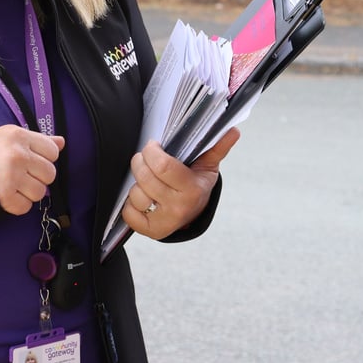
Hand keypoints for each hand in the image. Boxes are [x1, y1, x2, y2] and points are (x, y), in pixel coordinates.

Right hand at [0, 124, 64, 214]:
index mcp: (20, 137)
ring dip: (29, 192)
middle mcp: (18, 156)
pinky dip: (18, 204)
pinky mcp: (4, 197)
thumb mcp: (11, 136)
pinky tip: (8, 194)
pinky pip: (26, 207)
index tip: (31, 159)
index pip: (53, 151)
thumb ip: (38, 140)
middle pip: (50, 174)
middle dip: (38, 176)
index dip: (44, 157)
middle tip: (22, 174)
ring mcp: (11, 177)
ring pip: (40, 192)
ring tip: (14, 184)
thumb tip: (61, 142)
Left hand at [121, 126, 239, 238]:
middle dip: (140, 162)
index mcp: (192, 189)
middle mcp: (179, 207)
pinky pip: (128, 214)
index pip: (162, 165)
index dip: (152, 151)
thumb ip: (218, 147)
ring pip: (135, 194)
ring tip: (149, 181)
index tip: (154, 146)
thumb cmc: (196, 183)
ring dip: (137, 184)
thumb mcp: (207, 165)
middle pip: (145, 177)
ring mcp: (165, 221)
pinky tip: (144, 198)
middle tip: (145, 159)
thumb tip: (234, 131)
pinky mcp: (151, 231)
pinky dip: (131, 205)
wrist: (195, 213)